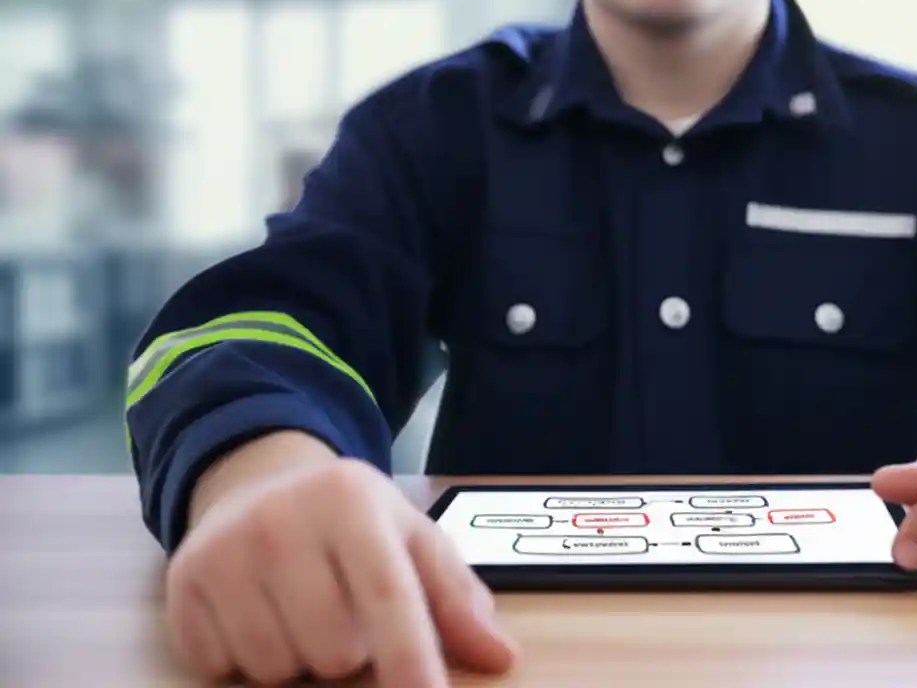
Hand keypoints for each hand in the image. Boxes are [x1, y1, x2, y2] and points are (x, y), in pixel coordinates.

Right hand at [166, 433, 516, 685]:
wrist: (256, 482)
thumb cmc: (351, 522)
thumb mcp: (411, 537)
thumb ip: (457, 598)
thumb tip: (501, 657)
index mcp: (351, 501)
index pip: (388, 597)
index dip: (412, 660)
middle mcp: (281, 520)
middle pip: (333, 652)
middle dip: (350, 654)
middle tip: (343, 610)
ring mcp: (223, 552)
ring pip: (277, 669)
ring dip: (299, 660)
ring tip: (302, 610)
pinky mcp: (180, 584)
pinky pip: (222, 668)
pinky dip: (246, 659)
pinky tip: (257, 613)